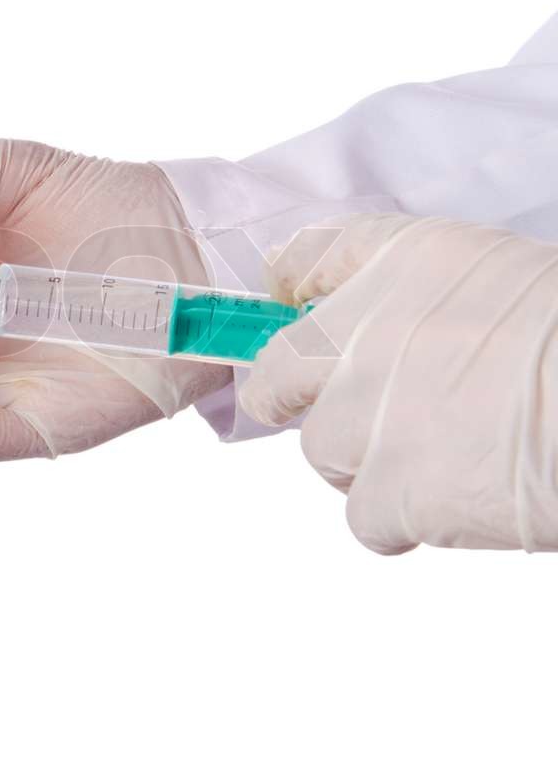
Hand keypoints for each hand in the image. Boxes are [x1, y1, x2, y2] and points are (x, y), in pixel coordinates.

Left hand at [240, 214, 557, 553]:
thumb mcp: (502, 270)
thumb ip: (416, 283)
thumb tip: (338, 306)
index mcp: (403, 261)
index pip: (306, 261)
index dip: (298, 297)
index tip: (301, 318)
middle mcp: (364, 332)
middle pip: (281, 377)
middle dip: (311, 401)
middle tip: (374, 417)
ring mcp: (365, 416)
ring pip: (325, 452)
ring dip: (370, 464)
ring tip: (451, 457)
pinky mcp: (390, 491)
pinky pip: (365, 518)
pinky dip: (402, 522)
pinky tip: (460, 502)